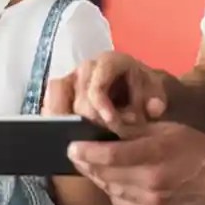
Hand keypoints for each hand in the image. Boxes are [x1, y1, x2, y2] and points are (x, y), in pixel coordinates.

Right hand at [44, 51, 166, 132]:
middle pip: (80, 101)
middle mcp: (87, 67)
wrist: (134, 87)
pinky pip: (49, 102)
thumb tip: (154, 109)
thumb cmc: (142, 90)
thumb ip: (155, 100)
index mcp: (110, 62)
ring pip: (59, 102)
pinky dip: (56, 119)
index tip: (113, 125)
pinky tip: (66, 136)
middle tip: (109, 139)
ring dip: (71, 123)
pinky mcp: (60, 91)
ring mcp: (70, 78)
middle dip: (94, 124)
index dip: (102, 107)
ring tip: (84, 142)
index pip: (97, 86)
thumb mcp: (154, 93)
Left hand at [68, 121, 204, 204]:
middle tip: (77, 154)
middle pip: (105, 175)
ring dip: (99, 178)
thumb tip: (106, 125)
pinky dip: (115, 193)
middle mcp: (151, 182)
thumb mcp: (168, 129)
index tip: (71, 146)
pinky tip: (115, 183)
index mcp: (155, 154)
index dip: (85, 152)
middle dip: (87, 164)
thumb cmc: (198, 151)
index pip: (109, 155)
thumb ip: (136, 130)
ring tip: (94, 167)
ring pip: (111, 191)